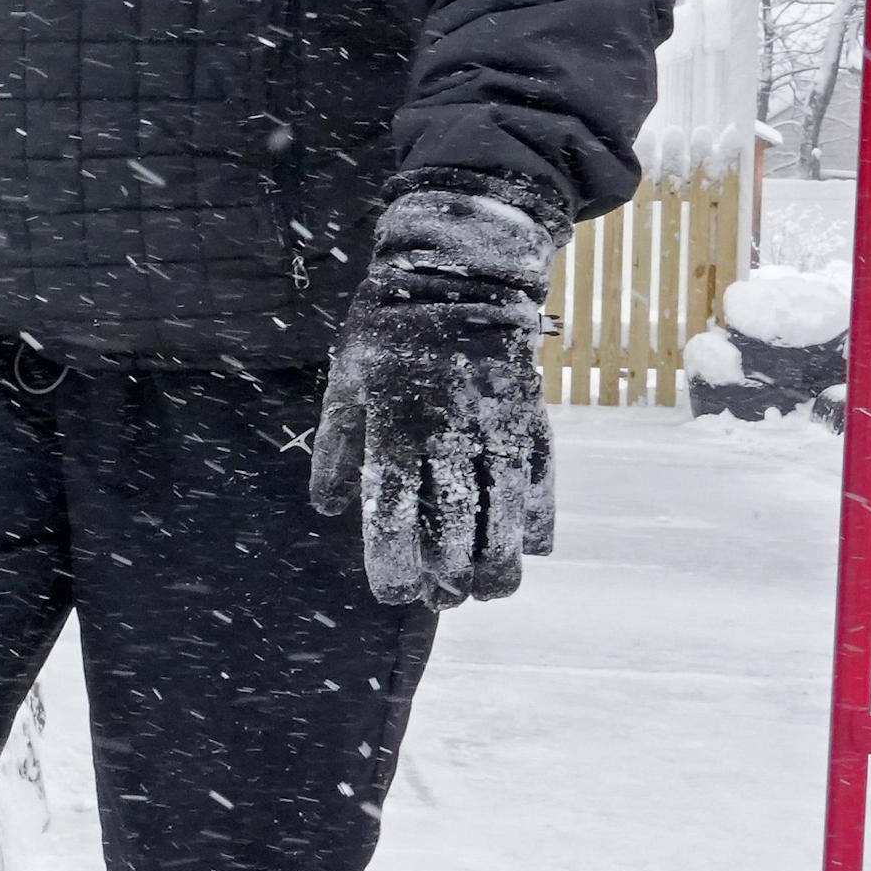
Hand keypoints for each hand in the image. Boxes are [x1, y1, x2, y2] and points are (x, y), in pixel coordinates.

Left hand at [307, 188, 559, 605]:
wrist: (459, 271)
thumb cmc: (387, 332)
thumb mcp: (346, 381)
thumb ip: (335, 448)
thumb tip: (329, 510)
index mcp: (394, 425)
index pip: (392, 509)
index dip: (394, 560)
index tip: (394, 592)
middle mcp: (448, 432)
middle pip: (453, 523)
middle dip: (449, 575)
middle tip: (443, 599)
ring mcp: (495, 424)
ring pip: (504, 509)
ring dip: (500, 560)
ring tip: (491, 591)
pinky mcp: (530, 415)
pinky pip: (542, 476)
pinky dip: (541, 516)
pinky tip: (535, 548)